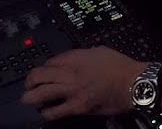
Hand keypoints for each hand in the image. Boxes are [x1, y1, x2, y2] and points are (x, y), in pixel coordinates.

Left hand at [21, 46, 145, 120]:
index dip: (43, 67)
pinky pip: (55, 111)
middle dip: (29, 81)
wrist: (133, 83)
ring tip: (28, 100)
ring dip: (31, 97)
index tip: (44, 71)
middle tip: (28, 86)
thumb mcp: (98, 50)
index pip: (49, 61)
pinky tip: (45, 112)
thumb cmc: (120, 67)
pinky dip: (47, 112)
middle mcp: (70, 72)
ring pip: (41, 93)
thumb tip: (71, 59)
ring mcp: (72, 90)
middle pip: (39, 75)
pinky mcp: (78, 106)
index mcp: (75, 57)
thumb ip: (81, 54)